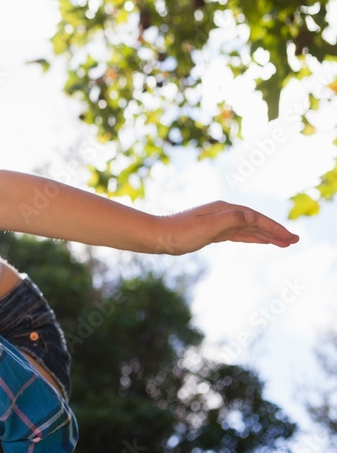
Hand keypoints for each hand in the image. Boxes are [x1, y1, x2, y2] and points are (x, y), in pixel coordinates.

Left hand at [156, 201, 298, 254]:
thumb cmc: (179, 233)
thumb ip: (229, 221)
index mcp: (224, 210)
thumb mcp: (206, 228)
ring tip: (284, 242)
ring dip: (267, 235)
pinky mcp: (213, 231)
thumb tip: (251, 216)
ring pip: (249, 228)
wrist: (157, 236)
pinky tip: (261, 241)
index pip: (256, 218)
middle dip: (275, 231)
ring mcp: (218, 222)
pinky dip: (253, 237)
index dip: (274, 228)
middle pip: (256, 222)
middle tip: (295, 240)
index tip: (291, 238)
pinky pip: (239, 234)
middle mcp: (223, 213)